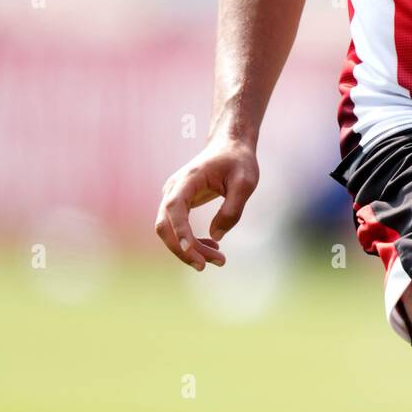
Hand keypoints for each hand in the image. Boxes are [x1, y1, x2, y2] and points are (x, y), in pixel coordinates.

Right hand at [155, 138, 259, 270]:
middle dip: (183, 249)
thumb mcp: (246, 182)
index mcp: (188, 179)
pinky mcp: (180, 204)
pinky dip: (191, 242)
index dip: (179, 230)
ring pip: (170, 231)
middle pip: (166, 225)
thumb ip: (232, 209)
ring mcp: (174, 197)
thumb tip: (215, 236)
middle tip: (208, 265)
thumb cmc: (238, 161)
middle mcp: (174, 189)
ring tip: (218, 259)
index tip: (191, 250)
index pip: (174, 207)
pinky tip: (212, 247)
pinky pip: (178, 229)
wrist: (230, 145)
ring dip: (188, 249)